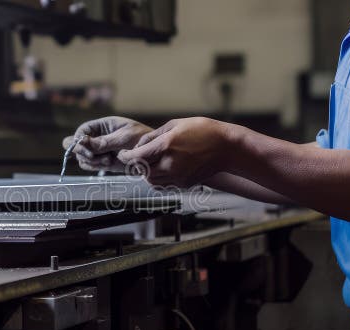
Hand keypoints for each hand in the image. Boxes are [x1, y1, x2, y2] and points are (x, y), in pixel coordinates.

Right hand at [62, 116, 152, 171]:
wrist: (155, 154)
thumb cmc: (142, 139)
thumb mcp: (124, 137)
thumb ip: (103, 141)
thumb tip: (82, 141)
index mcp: (103, 125)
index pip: (82, 130)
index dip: (79, 139)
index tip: (84, 147)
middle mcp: (99, 137)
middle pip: (78, 145)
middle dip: (83, 151)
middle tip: (94, 156)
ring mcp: (100, 151)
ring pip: (82, 157)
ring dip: (91, 161)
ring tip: (107, 161)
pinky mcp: (104, 162)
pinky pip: (90, 165)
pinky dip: (94, 166)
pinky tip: (107, 164)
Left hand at [116, 117, 235, 186]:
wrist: (227, 148)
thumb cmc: (204, 131)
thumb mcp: (176, 124)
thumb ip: (154, 135)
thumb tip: (140, 145)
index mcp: (166, 146)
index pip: (136, 157)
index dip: (125, 157)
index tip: (122, 154)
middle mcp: (170, 164)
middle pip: (141, 171)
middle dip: (136, 165)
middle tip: (136, 158)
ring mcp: (177, 176)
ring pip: (151, 181)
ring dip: (146, 173)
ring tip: (150, 163)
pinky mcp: (183, 184)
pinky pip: (163, 185)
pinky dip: (158, 179)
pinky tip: (162, 169)